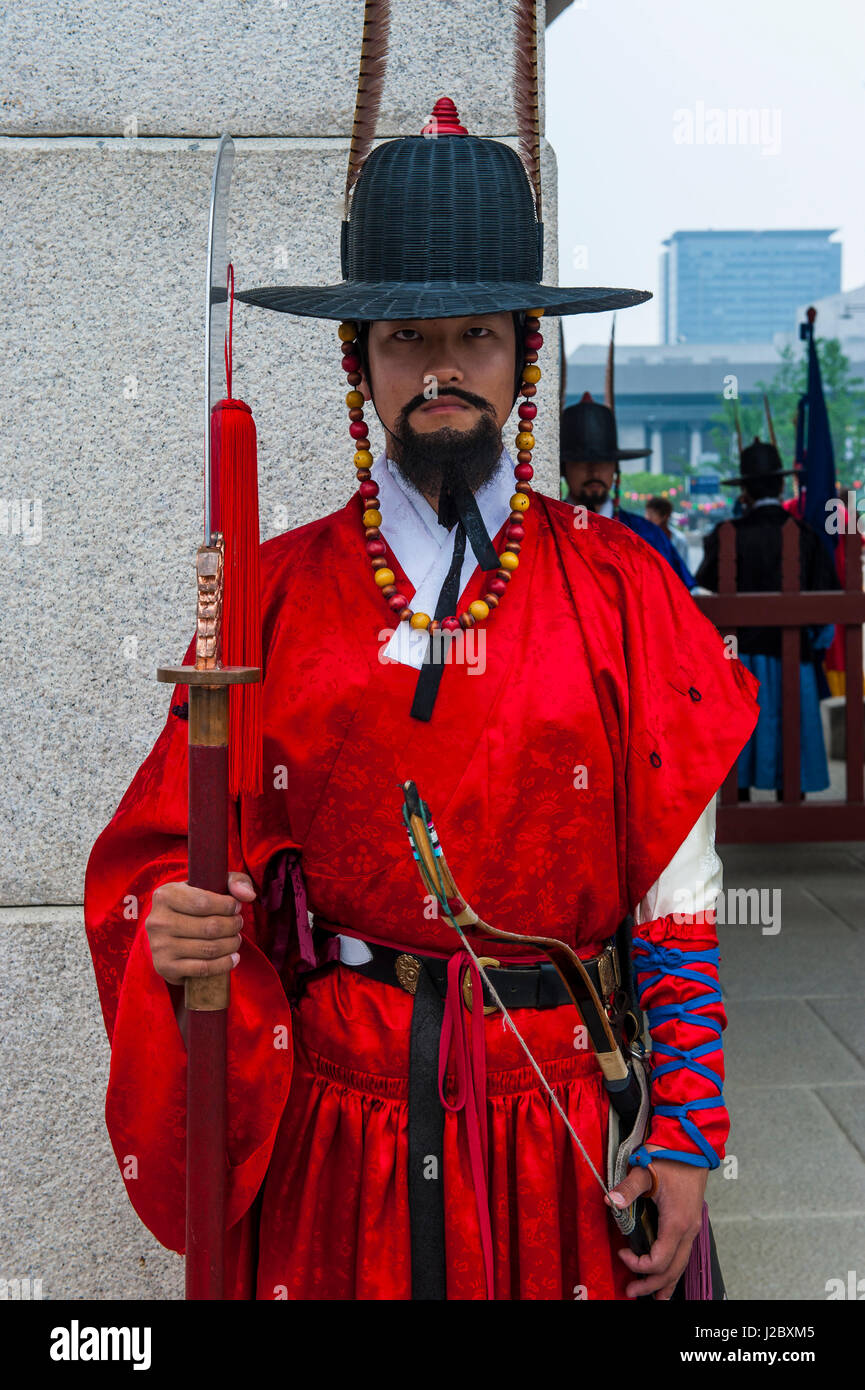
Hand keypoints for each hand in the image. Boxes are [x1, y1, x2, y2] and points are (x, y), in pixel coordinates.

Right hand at [145, 872, 255, 984]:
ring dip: (231, 944)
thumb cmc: (194, 904)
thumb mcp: (210, 884)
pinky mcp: (165, 967)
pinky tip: (233, 958)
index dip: (227, 906)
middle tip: (238, 924)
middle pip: (210, 927)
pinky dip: (224, 964)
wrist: (167, 935)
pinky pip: (203, 968)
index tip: (236, 907)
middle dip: (232, 926)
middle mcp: (158, 921)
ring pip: (209, 948)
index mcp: (165, 895)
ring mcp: (160, 946)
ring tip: (236, 939)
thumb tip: (248, 896)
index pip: (204, 902)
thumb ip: (234, 881)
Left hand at [605, 1146, 708, 1299]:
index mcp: (677, 1223)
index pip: (659, 1260)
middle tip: (632, 1292)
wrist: (691, 1144)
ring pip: (682, 1265)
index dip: (639, 1264)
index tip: (622, 1253)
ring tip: (656, 1298)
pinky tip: (668, 1274)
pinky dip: (674, 1269)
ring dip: (667, 1282)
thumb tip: (610, 1200)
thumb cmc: (671, 1156)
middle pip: (672, 1270)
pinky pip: (684, 1254)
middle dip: (652, 1285)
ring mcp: (692, 1227)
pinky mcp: (691, 1222)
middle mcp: (688, 1230)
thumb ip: (628, 1188)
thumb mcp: (646, 1170)